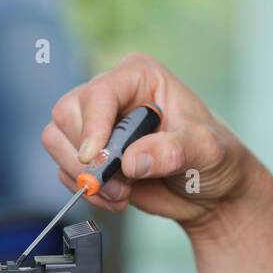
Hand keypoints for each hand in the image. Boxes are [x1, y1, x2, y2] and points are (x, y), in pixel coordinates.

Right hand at [41, 52, 259, 230]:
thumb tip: (132, 161)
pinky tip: (118, 197)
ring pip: (56, 139)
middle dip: (87, 157)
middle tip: (119, 183)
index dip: (92, 124)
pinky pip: (64, 168)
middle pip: (67, 113)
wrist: (212, 191)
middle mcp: (112, 93)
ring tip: (122, 193)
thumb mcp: (206, 150)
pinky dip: (85, 189)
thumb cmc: (215, 157)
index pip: (99, 92)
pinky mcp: (89, 153)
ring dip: (83, 175)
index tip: (96, 158)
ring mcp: (96, 123)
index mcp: (139, 76)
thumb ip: (172, 152)